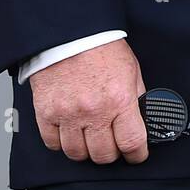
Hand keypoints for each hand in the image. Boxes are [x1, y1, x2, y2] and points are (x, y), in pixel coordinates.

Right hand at [28, 39, 148, 164]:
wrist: (70, 34)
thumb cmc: (101, 48)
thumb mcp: (131, 72)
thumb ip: (137, 99)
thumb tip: (143, 121)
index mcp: (119, 100)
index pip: (131, 143)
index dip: (136, 154)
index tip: (136, 155)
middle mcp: (93, 111)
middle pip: (103, 155)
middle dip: (112, 153)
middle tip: (113, 145)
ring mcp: (67, 114)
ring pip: (77, 154)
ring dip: (86, 151)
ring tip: (91, 139)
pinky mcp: (46, 113)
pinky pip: (53, 144)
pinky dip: (62, 143)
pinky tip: (70, 133)